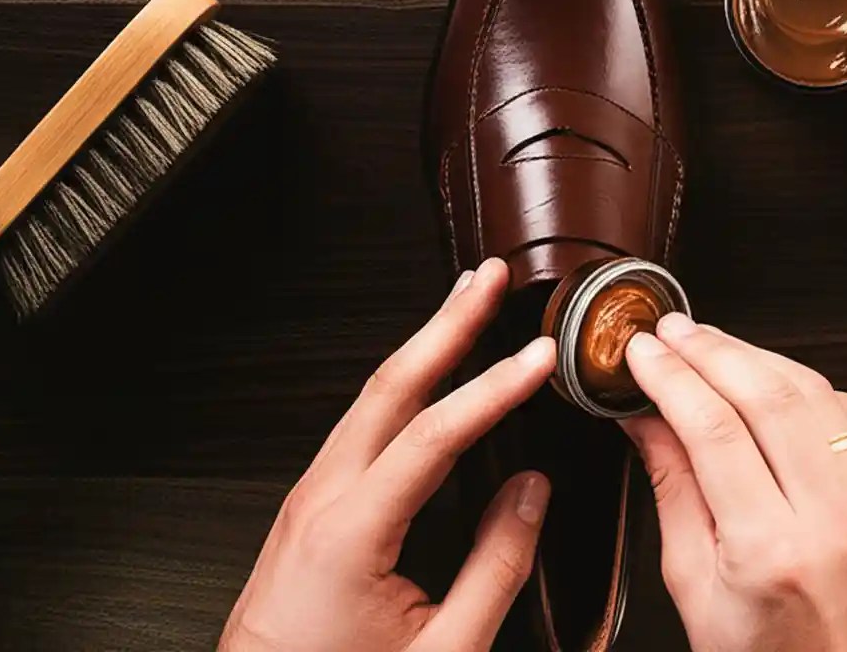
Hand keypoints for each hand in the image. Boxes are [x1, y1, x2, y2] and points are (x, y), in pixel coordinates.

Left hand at [220, 259, 556, 651]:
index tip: (536, 355)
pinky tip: (428, 374)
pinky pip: (362, 424)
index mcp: (350, 533)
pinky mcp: (312, 504)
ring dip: (423, 345)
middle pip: (389, 386)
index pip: (433, 436)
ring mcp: (310, 496)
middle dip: (445, 323)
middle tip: (489, 277)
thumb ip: (494, 569)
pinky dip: (404, 385)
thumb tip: (530, 495)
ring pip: (371, 398)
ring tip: (466, 307)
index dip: (493, 388)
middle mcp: (321, 499)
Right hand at [622, 314, 846, 651]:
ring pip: (812, 392)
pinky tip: (763, 373)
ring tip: (708, 341)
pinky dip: (799, 382)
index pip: (714, 430)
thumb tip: (644, 417)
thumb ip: (671, 487)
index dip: (671, 378)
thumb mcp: (689, 579)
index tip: (641, 354)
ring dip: (754, 354)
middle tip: (670, 331)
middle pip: (767, 396)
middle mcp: (832, 519)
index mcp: (770, 549)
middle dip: (710, 350)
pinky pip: (845, 413)